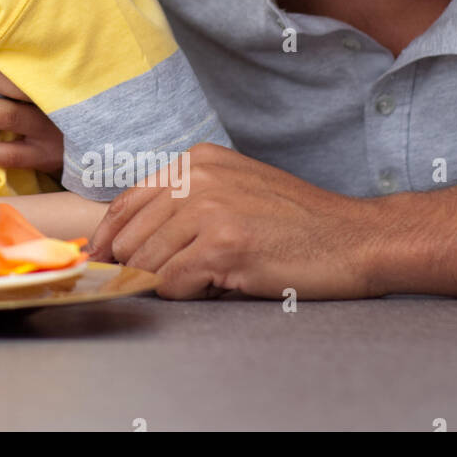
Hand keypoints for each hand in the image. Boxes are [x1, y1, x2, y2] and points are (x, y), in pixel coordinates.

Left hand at [0, 49, 63, 174]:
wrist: (103, 150)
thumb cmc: (68, 110)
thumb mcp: (58, 85)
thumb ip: (30, 68)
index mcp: (56, 77)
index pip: (25, 59)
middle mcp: (54, 101)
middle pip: (12, 83)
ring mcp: (50, 131)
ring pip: (6, 114)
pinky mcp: (44, 158)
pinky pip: (10, 154)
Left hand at [88, 142, 382, 299]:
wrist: (356, 238)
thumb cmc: (297, 223)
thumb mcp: (234, 189)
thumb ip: (184, 202)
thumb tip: (129, 238)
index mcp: (195, 162)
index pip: (127, 202)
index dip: (107, 237)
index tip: (100, 261)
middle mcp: (197, 178)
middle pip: (132, 235)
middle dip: (135, 266)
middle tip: (152, 282)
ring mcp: (209, 210)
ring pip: (148, 261)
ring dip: (165, 282)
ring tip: (200, 281)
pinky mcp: (223, 246)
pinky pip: (172, 282)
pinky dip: (184, 294)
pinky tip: (213, 288)